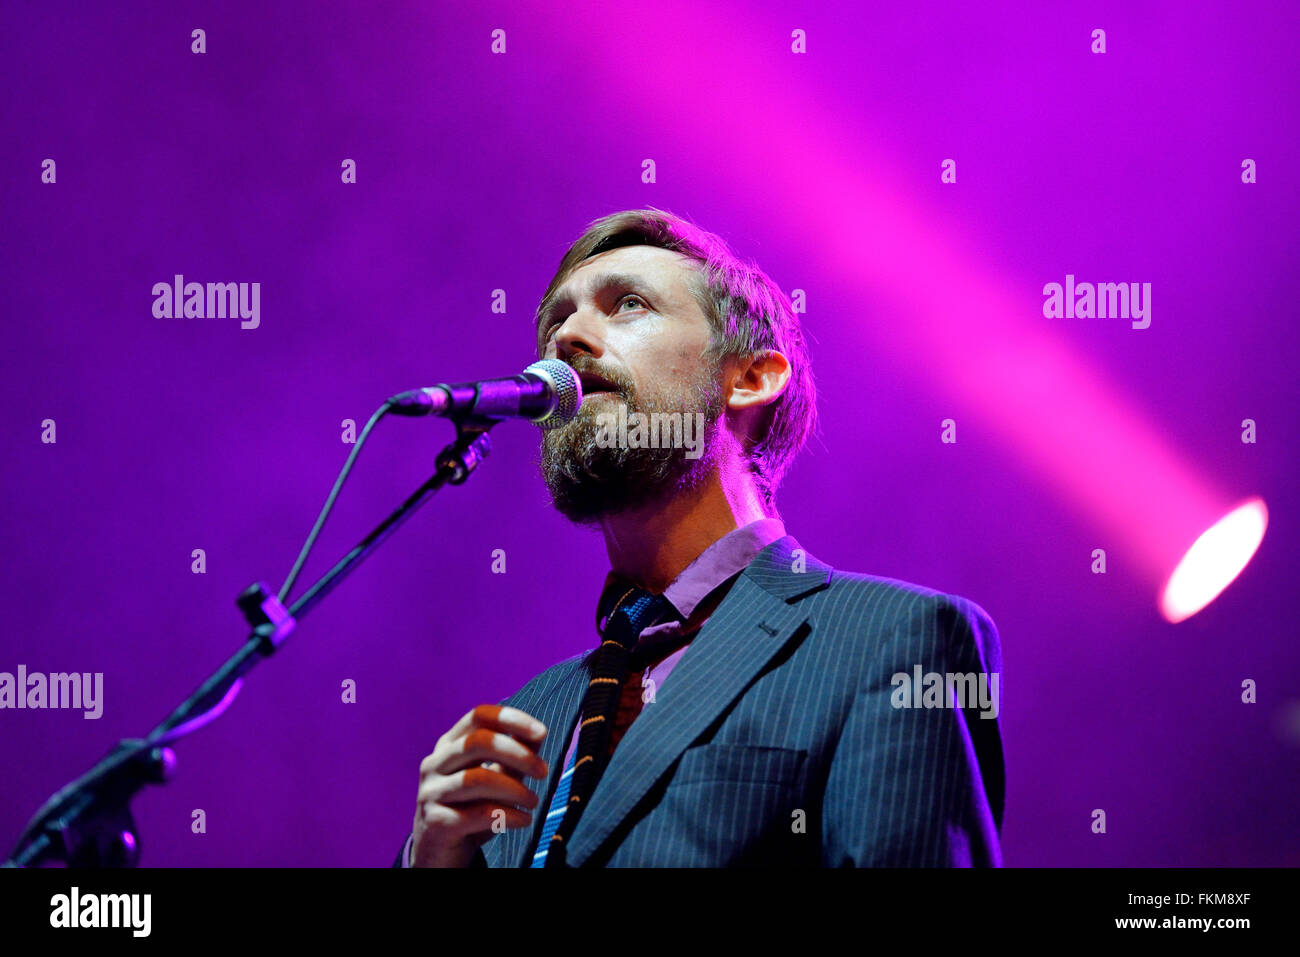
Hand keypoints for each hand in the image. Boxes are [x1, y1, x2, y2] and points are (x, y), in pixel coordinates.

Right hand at [411, 704, 548, 866]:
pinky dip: (508, 815)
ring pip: (477, 779)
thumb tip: (537, 735)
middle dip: (518, 754)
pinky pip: (478, 814)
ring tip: (533, 802)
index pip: (478, 716)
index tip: (541, 732)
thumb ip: (513, 757)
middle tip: (543, 772)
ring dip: (515, 790)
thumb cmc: (471, 810)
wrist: (439, 855)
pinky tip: (524, 820)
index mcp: (448, 745)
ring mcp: (430, 793)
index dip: (511, 719)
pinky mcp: (435, 823)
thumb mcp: (495, 779)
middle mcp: (434, 764)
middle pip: (478, 742)